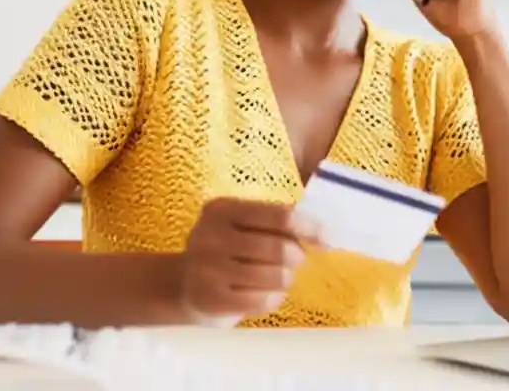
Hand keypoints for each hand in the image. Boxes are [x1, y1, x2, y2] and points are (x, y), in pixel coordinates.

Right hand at [174, 197, 319, 324]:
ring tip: (277, 278)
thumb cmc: (227, 251)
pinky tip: (266, 295)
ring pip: (275, 275)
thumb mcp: (244, 227)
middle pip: (280, 247)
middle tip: (293, 261)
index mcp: (221, 209)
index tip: (326, 236)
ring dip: (286, 279)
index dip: (308, 227)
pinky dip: (274, 298)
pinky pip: (264, 300)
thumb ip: (280, 224)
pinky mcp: (210, 300)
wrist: (182, 287)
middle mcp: (209, 235)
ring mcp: (206, 269)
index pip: (278, 214)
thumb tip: (324, 235)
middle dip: (296, 257)